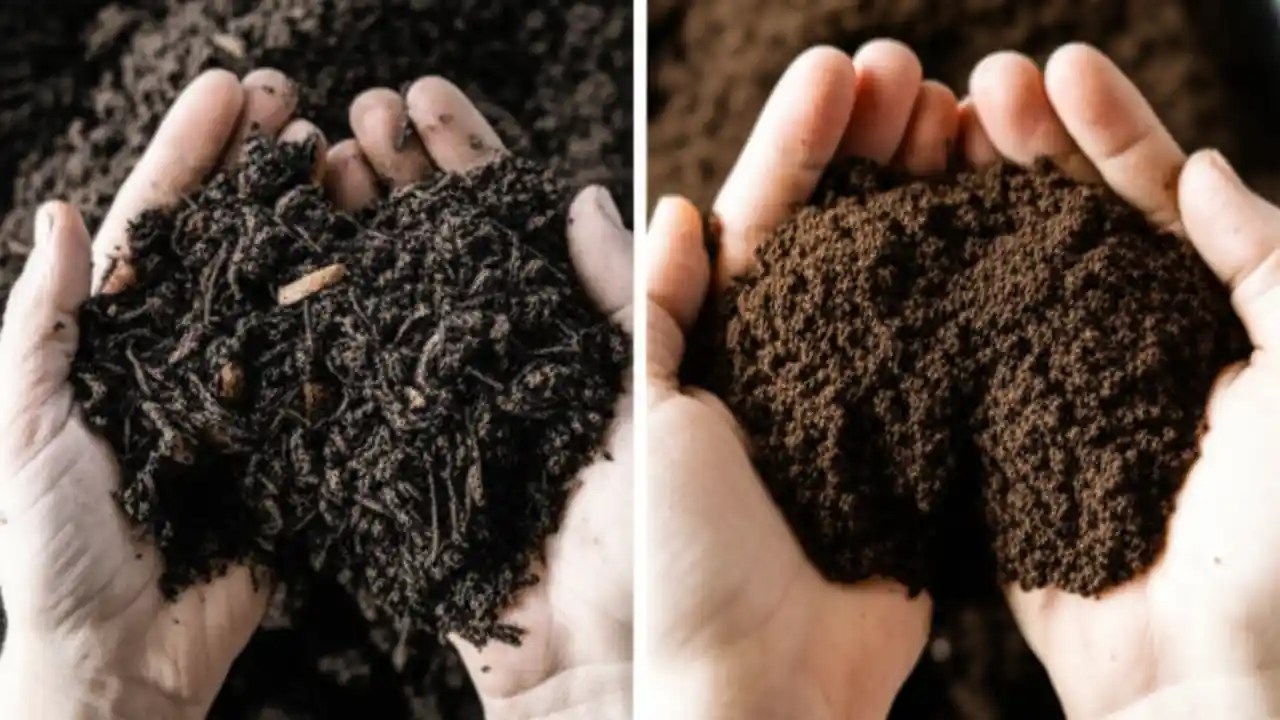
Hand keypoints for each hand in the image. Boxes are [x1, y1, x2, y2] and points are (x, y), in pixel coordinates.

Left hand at [0, 67, 327, 717]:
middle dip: (260, 164)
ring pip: (289, 286)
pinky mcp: (297, 436)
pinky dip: (356, 308)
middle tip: (301, 102)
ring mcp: (249, 389)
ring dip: (319, 220)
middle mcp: (189, 349)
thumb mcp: (22, 429)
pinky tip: (383, 261)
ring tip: (351, 159)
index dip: (188, 153)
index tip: (231, 88)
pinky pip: (329, 363)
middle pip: (230, 239)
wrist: (124, 655)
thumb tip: (57, 212)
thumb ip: (40, 327)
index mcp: (115, 339)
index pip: (153, 225)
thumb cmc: (50, 550)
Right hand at [328, 79, 633, 718]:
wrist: (636, 686)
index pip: (530, 231)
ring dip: (366, 231)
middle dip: (412, 181)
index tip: (432, 102)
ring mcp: (467, 428)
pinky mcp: (416, 482)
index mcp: (596, 356)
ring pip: (408, 308)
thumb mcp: (676, 406)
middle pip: (460, 258)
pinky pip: (374, 390)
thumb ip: (631, 302)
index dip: (479, 166)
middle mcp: (526, 382)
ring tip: (327, 152)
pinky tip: (305, 253)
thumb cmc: (691, 554)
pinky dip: (338, 322)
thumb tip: (594, 199)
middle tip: (368, 109)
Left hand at [644, 41, 954, 717]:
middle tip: (915, 72)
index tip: (839, 70)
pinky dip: (974, 278)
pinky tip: (999, 210)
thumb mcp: (638, 419)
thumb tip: (669, 211)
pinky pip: (952, 346)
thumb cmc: (676, 558)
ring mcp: (865, 398)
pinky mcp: (922, 441)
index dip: (799, 142)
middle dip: (873, 145)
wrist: (757, 682)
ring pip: (904, 273)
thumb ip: (655, 314)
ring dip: (930, 190)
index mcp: (721, 349)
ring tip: (965, 111)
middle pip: (842, 230)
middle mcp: (795, 362)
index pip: (763, 221)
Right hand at [961, 44, 1279, 717]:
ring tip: (928, 140)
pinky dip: (930, 299)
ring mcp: (1051, 392)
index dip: (1108, 128)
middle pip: (1065, 222)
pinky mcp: (995, 447)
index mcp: (1204, 320)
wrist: (1205, 680)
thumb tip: (1200, 171)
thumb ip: (1270, 262)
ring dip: (969, 204)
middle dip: (1024, 147)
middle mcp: (1123, 344)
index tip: (1058, 65)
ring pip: (1003, 276)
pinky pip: (958, 359)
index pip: (1153, 199)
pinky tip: (897, 246)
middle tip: (976, 87)